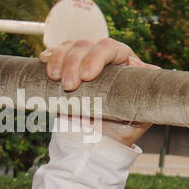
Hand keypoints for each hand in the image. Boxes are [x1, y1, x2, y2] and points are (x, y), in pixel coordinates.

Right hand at [39, 39, 157, 145]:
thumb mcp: (139, 114)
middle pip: (86, 45)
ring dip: (59, 60)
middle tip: (69, 86)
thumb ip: (144, 94)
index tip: (87, 75)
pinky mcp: (65, 69)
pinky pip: (56, 54)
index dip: (97, 56)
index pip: (111, 48)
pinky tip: (44, 61)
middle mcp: (104, 59)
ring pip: (69, 47)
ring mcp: (83, 62)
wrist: (98, 142)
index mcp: (125, 63)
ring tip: (55, 79)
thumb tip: (140, 66)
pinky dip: (50, 56)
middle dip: (73, 63)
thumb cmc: (121, 129)